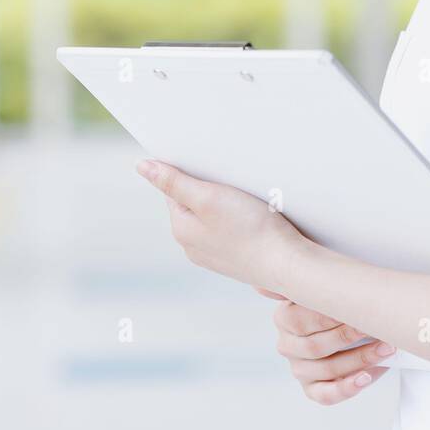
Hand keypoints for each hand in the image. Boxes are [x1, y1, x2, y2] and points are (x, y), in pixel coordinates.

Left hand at [136, 159, 309, 294]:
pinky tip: (256, 217)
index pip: (174, 190)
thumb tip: (142, 167)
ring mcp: (215, 255)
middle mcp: (193, 246)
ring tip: (248, 200)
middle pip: (194, 203)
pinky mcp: (236, 258)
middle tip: (233, 182)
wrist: (287, 263)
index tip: (212, 166)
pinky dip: (240, 219)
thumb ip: (174, 181)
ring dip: (226, 203)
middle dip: (210, 188)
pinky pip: (231, 230)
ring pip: (214, 217)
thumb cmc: (250, 229)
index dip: (191, 172)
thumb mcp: (207, 197)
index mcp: (181, 230)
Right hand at [254, 286, 396, 403]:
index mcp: (284, 318)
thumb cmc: (334, 294)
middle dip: (350, 336)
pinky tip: (367, 376)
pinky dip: (348, 388)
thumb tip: (264, 281)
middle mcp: (287, 345)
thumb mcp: (319, 280)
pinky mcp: (312, 387)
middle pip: (315, 347)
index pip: (300, 320)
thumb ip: (299, 278)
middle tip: (377, 327)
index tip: (356, 307)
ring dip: (360, 359)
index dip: (328, 316)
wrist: (345, 316)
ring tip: (386, 348)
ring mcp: (299, 368)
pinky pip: (326, 395)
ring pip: (326, 370)